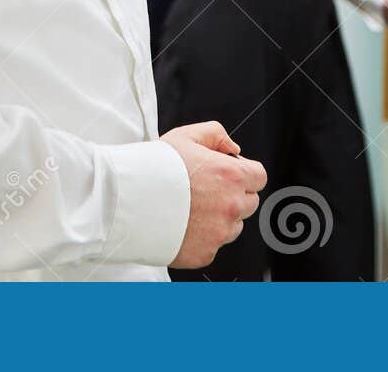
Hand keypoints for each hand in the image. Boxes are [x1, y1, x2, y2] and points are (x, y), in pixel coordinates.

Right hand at [161, 121, 266, 268]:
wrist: (127, 200)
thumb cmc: (154, 168)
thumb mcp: (186, 136)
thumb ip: (216, 134)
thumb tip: (234, 149)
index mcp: (232, 176)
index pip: (259, 177)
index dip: (245, 173)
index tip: (229, 175)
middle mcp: (232, 206)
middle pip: (249, 202)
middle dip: (234, 195)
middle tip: (205, 191)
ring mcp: (220, 232)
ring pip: (233, 226)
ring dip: (220, 219)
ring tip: (191, 209)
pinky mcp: (205, 253)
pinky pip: (213, 245)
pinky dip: (202, 238)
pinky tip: (182, 224)